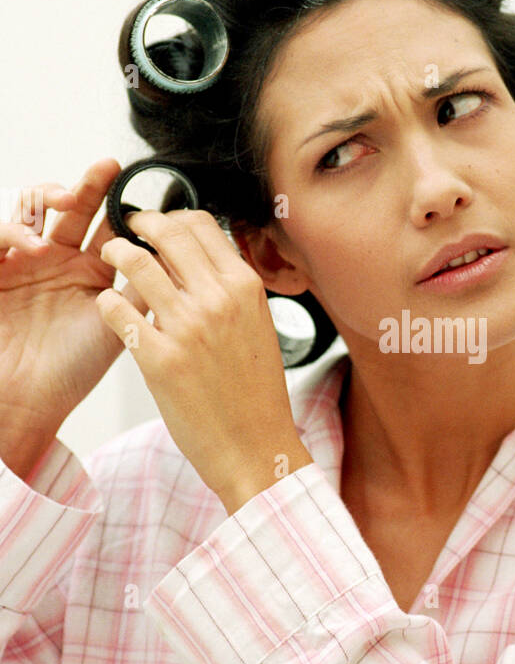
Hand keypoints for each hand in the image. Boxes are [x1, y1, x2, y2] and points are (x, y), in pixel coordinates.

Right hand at [0, 159, 150, 471]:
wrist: (27, 402)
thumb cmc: (71, 371)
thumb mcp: (119, 328)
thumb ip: (145, 293)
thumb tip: (185, 263)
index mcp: (92, 270)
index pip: (110, 224)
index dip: (123, 204)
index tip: (147, 194)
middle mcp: (58, 259)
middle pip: (75, 207)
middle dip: (91, 185)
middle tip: (108, 169)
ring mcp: (24, 262)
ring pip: (35, 210)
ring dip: (51, 197)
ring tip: (68, 202)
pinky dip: (15, 232)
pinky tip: (35, 246)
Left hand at [95, 208, 311, 508]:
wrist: (256, 447)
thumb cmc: (256, 394)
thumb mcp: (258, 327)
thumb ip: (231, 290)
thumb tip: (200, 258)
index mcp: (245, 288)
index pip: (201, 224)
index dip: (172, 216)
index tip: (158, 223)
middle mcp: (218, 299)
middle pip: (167, 233)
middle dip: (139, 223)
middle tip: (127, 228)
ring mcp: (188, 328)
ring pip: (136, 263)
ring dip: (116, 253)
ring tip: (109, 256)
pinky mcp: (159, 358)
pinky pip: (118, 310)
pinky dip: (108, 302)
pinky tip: (108, 306)